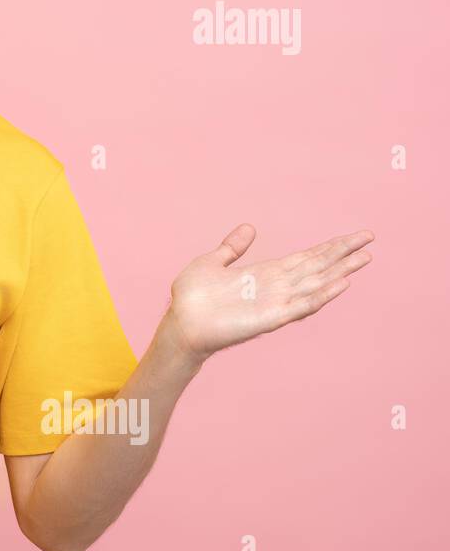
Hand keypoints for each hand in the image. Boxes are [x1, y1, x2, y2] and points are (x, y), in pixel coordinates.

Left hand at [164, 224, 374, 360]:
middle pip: (317, 267)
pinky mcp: (270, 317)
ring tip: (364, 258)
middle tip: (370, 239)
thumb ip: (232, 247)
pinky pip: (301, 305)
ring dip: (340, 271)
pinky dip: (321, 294)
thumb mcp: (212, 262)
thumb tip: (249, 227)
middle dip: (343, 254)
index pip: (306, 257)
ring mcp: (275, 302)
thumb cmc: (193, 297)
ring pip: (315, 284)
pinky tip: (341, 284)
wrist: (180, 323)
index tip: (355, 236)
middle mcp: (276, 286)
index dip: (330, 247)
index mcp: (265, 273)